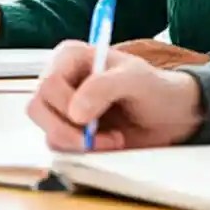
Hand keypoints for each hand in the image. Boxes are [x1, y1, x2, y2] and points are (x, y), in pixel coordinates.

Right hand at [26, 40, 203, 152]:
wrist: (171, 115)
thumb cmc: (154, 88)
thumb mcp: (136, 79)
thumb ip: (104, 87)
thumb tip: (75, 112)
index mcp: (70, 57)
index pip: (48, 83)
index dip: (66, 105)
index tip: (91, 120)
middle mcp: (61, 79)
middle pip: (38, 108)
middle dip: (69, 129)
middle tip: (99, 137)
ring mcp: (62, 106)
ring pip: (45, 130)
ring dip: (77, 142)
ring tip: (112, 139)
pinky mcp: (68, 129)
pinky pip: (58, 146)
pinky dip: (81, 152)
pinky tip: (106, 144)